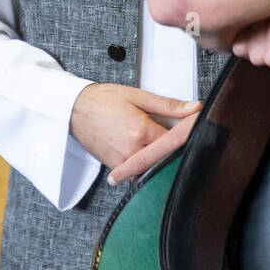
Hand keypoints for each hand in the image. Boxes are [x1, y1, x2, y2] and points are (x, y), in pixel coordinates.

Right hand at [69, 83, 201, 185]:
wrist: (75, 109)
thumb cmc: (104, 100)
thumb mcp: (139, 96)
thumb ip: (168, 105)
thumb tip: (193, 108)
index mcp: (141, 131)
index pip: (175, 140)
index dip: (187, 135)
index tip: (193, 130)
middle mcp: (132, 151)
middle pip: (165, 157)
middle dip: (176, 149)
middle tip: (183, 140)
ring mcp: (122, 162)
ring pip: (152, 167)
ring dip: (161, 159)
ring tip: (165, 148)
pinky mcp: (115, 167)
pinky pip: (137, 172)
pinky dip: (145, 165)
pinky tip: (149, 154)